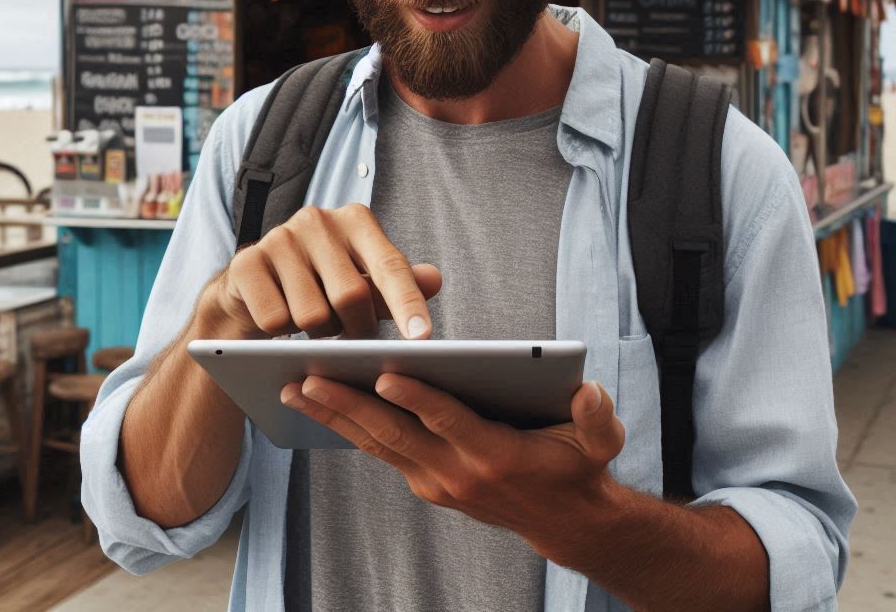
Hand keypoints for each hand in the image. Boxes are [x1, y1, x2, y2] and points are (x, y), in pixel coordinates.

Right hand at [203, 203, 441, 339]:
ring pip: (312, 315)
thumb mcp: (364, 281)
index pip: (390, 265)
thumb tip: (435, 280)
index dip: (408, 303)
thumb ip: (398, 284)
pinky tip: (281, 319)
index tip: (423, 337)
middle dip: (356, 329)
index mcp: (356, 220)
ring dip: (317, 334)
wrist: (253, 286)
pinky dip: (282, 334)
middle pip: (351, 297)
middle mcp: (318, 220)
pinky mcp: (247, 262)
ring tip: (314, 322)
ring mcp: (279, 238)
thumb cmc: (322, 283)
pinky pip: (275, 320)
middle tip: (352, 336)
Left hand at [280, 372, 624, 560]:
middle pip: (394, 433)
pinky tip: (321, 407)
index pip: (449, 421)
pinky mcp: (426, 482)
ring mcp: (436, 482)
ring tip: (294, 389)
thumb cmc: (578, 467)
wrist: (564, 522)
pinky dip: (349, 429)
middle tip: (306, 377)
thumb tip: (589, 390)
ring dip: (334, 417)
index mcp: (494, 453)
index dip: (419, 398)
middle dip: (347, 404)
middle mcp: (456, 472)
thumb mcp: (601, 441)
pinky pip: (382, 452)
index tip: (385, 374)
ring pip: (377, 444)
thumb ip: (598, 417)